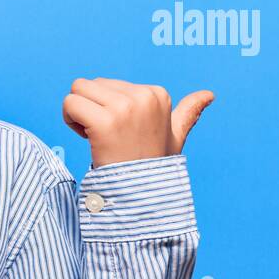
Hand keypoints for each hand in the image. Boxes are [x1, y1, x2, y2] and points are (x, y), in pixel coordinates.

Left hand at [62, 77, 213, 167]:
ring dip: (77, 113)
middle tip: (104, 136)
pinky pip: (70, 103)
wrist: (140, 194)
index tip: (119, 132)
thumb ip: (187, 114)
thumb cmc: (152, 165)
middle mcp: (143, 96)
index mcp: (157, 94)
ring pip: (77, 90)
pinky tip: (86, 138)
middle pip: (89, 84)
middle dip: (88, 107)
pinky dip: (69, 120)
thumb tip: (209, 95)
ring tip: (95, 137)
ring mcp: (125, 108)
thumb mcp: (175, 137)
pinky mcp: (106, 121)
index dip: (105, 108)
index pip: (107, 84)